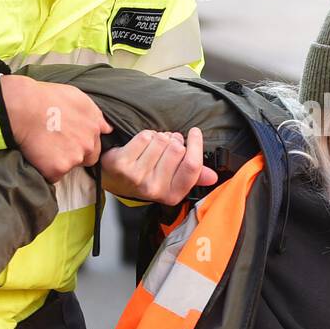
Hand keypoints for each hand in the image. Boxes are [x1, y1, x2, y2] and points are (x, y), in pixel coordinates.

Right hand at [2, 77, 111, 182]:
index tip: (69, 140)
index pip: (95, 145)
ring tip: (43, 147)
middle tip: (55, 145)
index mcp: (94, 128)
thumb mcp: (78, 97)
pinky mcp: (58, 169)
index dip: (82, 144)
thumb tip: (108, 128)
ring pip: (69, 167)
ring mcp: (74, 158)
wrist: (23, 107)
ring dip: (59, 162)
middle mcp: (88, 145)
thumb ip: (95, 115)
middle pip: (86, 158)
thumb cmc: (47, 97)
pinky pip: (53, 176)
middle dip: (74, 155)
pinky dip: (45, 170)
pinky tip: (37, 155)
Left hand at [101, 127, 217, 204]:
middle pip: (177, 150)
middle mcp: (154, 189)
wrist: (116, 180)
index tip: (195, 133)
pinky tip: (143, 143)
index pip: (192, 166)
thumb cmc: (148, 177)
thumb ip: (194, 176)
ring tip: (155, 145)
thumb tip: (213, 176)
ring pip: (161, 141)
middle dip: (175, 141)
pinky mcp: (121, 164)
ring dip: (160, 137)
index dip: (196, 145)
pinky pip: (145, 137)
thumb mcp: (173, 181)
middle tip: (169, 144)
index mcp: (172, 195)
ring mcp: (136, 177)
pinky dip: (146, 135)